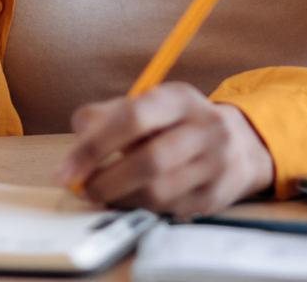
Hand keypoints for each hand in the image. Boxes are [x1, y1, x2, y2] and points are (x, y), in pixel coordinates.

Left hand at [54, 82, 274, 216]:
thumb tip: (80, 129)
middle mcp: (203, 128)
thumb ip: (111, 113)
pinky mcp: (215, 196)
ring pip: (159, 191)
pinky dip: (141, 208)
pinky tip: (129, 200)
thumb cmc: (181, 123)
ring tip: (104, 194)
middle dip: (106, 180)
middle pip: (149, 160)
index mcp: (180, 97)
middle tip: (83, 189)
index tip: (66, 169)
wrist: (241, 145)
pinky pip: (169, 210)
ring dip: (121, 198)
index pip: (134, 116)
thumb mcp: (152, 105)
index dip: (95, 145)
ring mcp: (214, 164)